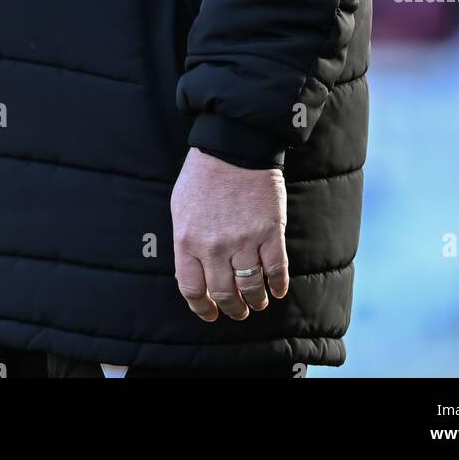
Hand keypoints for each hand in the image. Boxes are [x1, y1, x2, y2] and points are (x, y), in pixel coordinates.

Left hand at [170, 147, 288, 320]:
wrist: (233, 146)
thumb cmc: (203, 175)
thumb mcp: (181, 208)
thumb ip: (186, 241)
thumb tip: (193, 272)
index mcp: (187, 240)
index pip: (192, 289)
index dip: (202, 308)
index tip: (211, 314)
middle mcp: (214, 246)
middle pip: (223, 294)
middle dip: (232, 309)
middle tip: (238, 311)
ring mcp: (243, 240)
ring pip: (250, 287)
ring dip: (254, 301)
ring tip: (257, 303)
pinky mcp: (270, 232)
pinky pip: (275, 270)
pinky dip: (277, 285)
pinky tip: (277, 290)